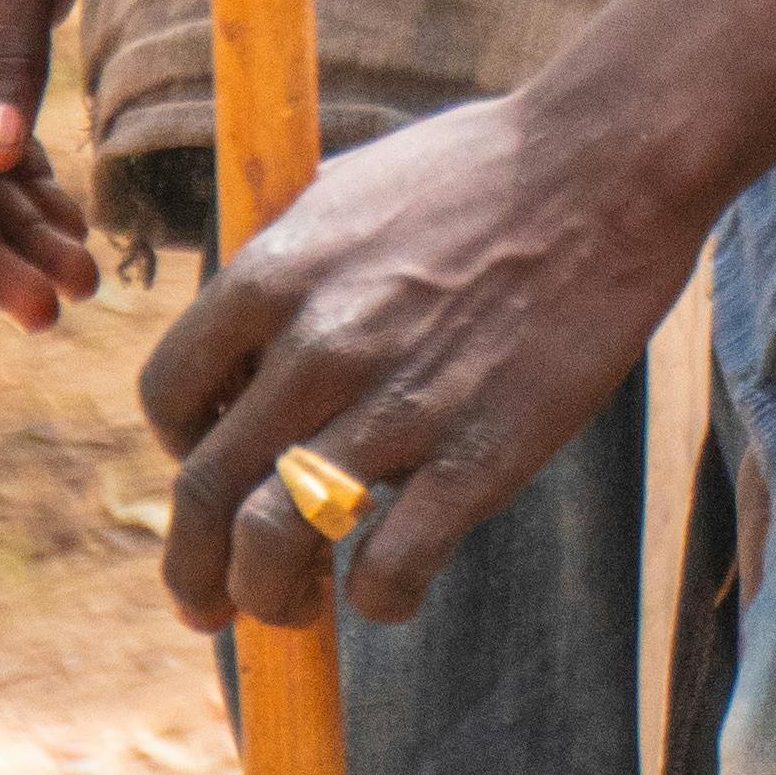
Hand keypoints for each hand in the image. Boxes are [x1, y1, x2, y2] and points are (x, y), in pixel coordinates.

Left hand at [140, 80, 697, 633]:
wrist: (608, 166)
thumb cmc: (485, 165)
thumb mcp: (352, 186)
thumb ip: (289, 254)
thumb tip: (246, 322)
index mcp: (276, 273)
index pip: (166, 395)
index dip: (178, 447)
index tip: (209, 465)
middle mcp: (317, 346)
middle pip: (201, 495)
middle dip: (193, 569)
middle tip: (208, 602)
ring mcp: (394, 407)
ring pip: (273, 547)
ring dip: (269, 599)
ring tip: (293, 609)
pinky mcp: (475, 457)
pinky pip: (389, 570)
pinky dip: (376, 599)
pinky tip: (393, 587)